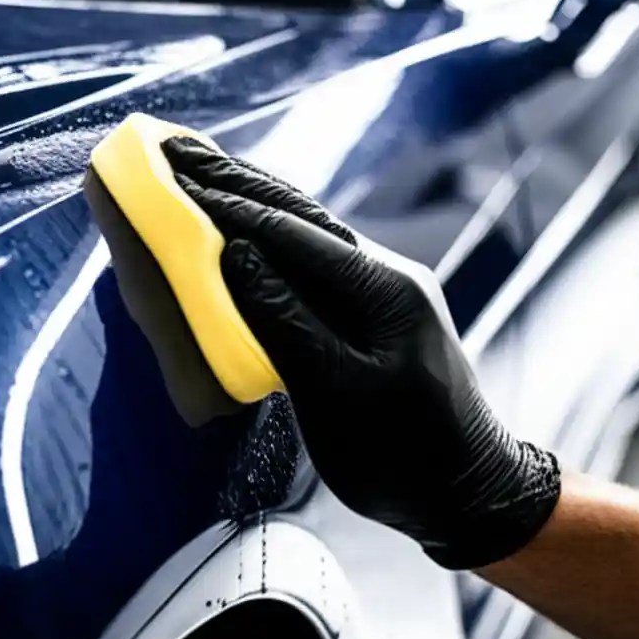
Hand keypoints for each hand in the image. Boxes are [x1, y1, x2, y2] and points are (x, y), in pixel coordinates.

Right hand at [162, 137, 561, 569]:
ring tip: (197, 168)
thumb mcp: (339, 395)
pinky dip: (269, 235)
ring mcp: (381, 288)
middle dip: (234, 179)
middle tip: (173, 148)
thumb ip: (286, 321)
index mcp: (382, 288)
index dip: (227, 205)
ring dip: (251, 197)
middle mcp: (384, 273)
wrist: (466, 490)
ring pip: (306, 229)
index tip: (172, 178)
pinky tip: (242, 225)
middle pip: (298, 213)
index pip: (290, 232)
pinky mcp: (371, 309)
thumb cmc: (404, 455)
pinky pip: (311, 259)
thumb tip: (236, 256)